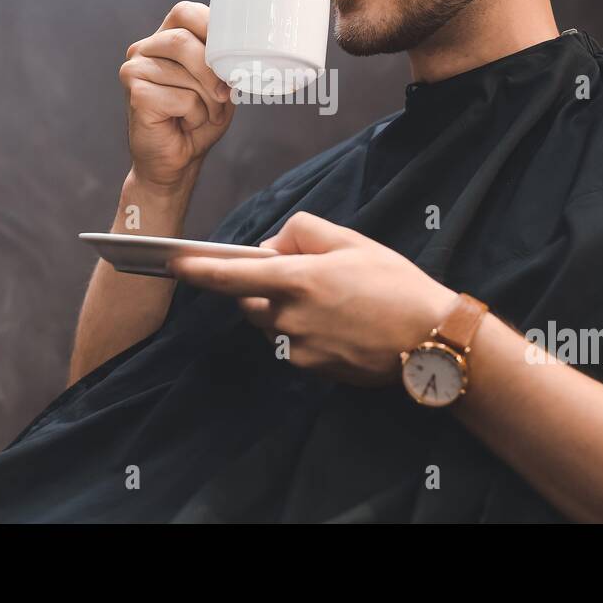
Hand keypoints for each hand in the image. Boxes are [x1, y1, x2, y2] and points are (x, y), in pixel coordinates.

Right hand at [120, 1, 236, 191]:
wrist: (176, 162)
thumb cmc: (198, 121)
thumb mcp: (219, 85)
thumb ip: (224, 62)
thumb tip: (247, 48)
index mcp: (164, 39)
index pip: (185, 12)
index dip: (210, 24)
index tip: (232, 48)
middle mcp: (144, 49)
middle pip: (183, 40)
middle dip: (212, 71)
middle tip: (224, 95)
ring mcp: (135, 70)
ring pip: (185, 72)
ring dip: (207, 100)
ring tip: (203, 114)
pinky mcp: (136, 94)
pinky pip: (180, 97)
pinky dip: (194, 114)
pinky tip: (184, 123)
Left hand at [167, 212, 459, 387]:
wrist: (430, 338)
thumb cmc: (394, 283)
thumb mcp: (350, 240)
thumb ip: (302, 233)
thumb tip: (271, 245)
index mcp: (297, 279)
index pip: (231, 275)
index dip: (198, 270)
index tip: (173, 263)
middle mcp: (290, 317)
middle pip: (250, 301)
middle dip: (261, 287)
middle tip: (305, 275)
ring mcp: (298, 348)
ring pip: (271, 324)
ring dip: (284, 310)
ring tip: (333, 302)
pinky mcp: (312, 370)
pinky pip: (292, 345)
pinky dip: (305, 332)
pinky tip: (340, 325)